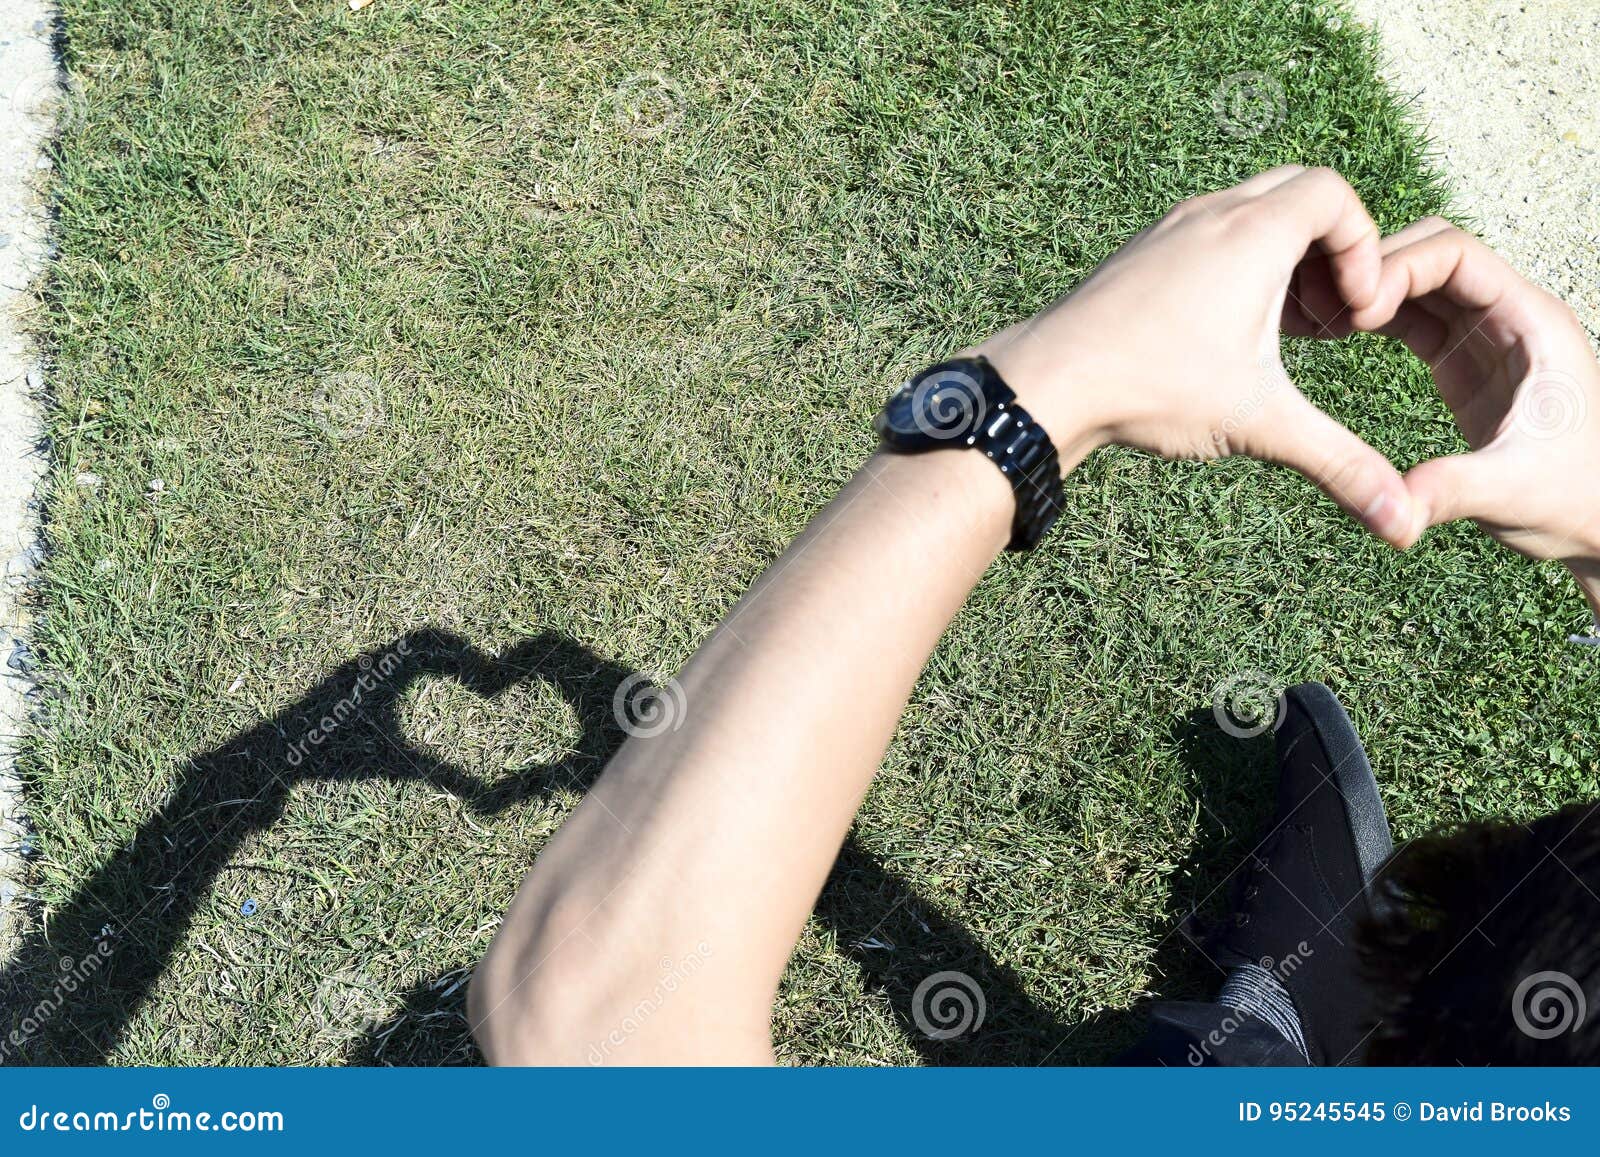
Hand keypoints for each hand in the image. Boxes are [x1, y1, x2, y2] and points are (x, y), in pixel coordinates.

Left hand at [975, 165, 1414, 545]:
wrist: (1047, 381)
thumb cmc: (1151, 389)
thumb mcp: (1259, 425)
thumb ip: (1340, 466)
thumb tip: (1404, 529)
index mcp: (1252, 233)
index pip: (1336, 195)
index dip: (1366, 249)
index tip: (1358, 317)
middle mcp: (1211, 215)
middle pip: (1298, 193)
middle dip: (1331, 249)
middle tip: (1333, 318)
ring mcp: (1170, 230)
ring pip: (1249, 214)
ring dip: (1283, 259)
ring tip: (1291, 331)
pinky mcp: (1141, 255)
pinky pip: (1209, 236)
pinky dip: (1238, 267)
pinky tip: (1234, 336)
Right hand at [1348, 219, 1599, 613]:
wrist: (1588, 521)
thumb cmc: (1571, 500)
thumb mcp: (1511, 492)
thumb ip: (1452, 490)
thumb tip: (1394, 506)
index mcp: (1532, 324)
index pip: (1459, 254)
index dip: (1402, 268)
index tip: (1358, 309)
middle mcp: (1509, 315)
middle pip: (1434, 251)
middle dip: (1378, 268)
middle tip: (1328, 310)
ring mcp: (1484, 334)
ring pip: (1419, 278)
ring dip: (1371, 288)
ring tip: (1320, 317)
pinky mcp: (1462, 359)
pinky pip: (1412, 314)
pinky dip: (1374, 316)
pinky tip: (1337, 334)